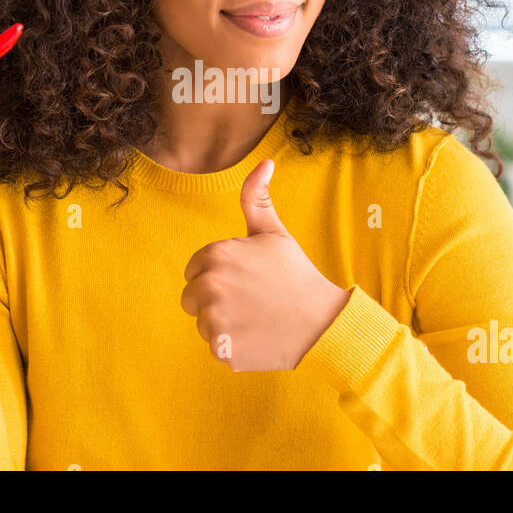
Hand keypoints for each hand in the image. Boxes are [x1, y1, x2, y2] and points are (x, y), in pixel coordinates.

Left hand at [180, 159, 351, 371]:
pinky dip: (233, 346)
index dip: (220, 274)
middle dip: (215, 300)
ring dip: (223, 324)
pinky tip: (257, 337)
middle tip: (251, 301)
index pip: (194, 270)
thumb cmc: (296, 275)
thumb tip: (265, 162)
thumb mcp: (275, 233)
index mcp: (215, 254)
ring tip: (256, 319)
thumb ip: (257, 198)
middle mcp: (209, 286)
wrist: (321, 323)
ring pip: (202, 324)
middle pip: (191, 298)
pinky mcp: (221, 350)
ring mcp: (214, 320)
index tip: (246, 279)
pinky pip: (215, 347)